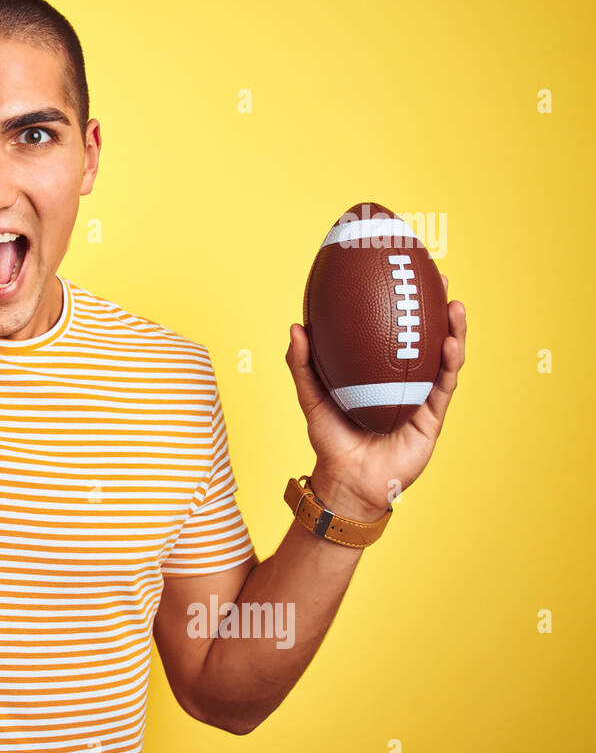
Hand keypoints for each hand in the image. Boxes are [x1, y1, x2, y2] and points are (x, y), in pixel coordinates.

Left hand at [285, 273, 466, 520]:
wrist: (348, 481)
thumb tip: (296, 326)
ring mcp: (422, 396)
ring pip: (444, 356)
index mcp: (378, 371)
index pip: (393, 330)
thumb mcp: (312, 397)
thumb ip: (302, 364)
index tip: (401, 271)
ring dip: (453, 329)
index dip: (399, 302)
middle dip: (435, 306)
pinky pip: (445, 384)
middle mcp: (404, 379)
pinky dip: (450, 361)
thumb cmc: (329, 441)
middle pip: (424, 336)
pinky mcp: (433, 416)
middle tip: (439, 276)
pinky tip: (451, 340)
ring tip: (455, 303)